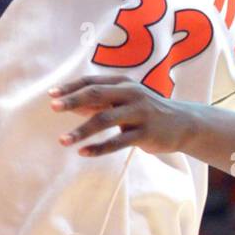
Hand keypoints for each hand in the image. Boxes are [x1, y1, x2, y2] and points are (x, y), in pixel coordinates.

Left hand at [49, 75, 192, 156]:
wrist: (182, 123)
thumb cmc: (147, 111)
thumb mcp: (125, 101)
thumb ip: (100, 102)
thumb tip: (70, 104)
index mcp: (124, 83)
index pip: (92, 81)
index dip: (72, 87)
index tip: (52, 94)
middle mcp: (131, 93)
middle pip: (97, 94)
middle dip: (73, 100)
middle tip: (53, 107)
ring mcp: (139, 113)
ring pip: (104, 119)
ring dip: (81, 130)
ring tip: (63, 141)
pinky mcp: (145, 133)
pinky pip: (117, 142)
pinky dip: (99, 148)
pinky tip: (83, 152)